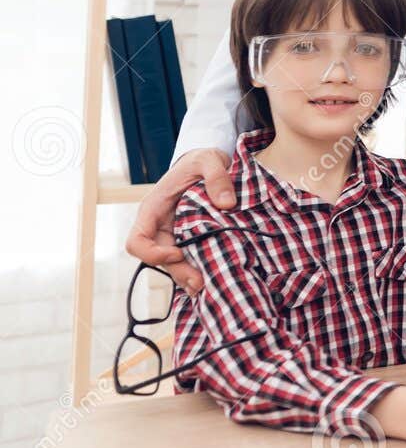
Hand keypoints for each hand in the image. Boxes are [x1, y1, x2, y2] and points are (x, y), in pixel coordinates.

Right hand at [126, 148, 232, 294]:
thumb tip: (226, 204)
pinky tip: (214, 279)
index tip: (178, 251)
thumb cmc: (202, 160)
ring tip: (209, 286)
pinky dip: (199, 269)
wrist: (208, 163)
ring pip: (174, 263)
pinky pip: (189, 259)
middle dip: (178, 272)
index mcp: (153, 209)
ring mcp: (174, 234)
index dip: (152, 252)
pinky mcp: (190, 238)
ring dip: (189, 276)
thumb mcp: (209, 160)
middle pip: (158, 258)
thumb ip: (217, 177)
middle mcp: (160, 226)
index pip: (137, 240)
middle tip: (202, 282)